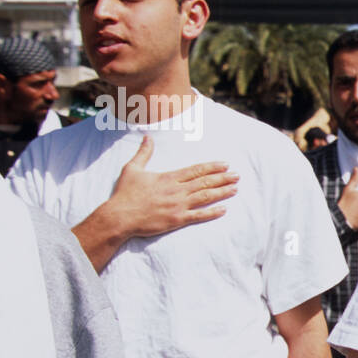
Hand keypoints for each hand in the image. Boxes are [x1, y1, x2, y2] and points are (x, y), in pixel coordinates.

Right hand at [109, 135, 237, 237]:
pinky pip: (199, 216)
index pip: (196, 170)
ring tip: (235, 189)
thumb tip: (147, 137)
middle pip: (205, 182)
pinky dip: (212, 212)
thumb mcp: (132, 168)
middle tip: (237, 175)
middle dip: (223, 178)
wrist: (120, 216)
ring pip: (205, 197)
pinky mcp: (177, 220)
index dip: (212, 167)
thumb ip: (143, 153)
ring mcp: (178, 205)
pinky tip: (224, 209)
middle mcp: (177, 190)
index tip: (225, 164)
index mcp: (169, 178)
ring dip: (222, 192)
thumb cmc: (125, 193)